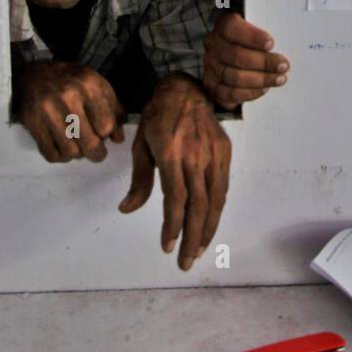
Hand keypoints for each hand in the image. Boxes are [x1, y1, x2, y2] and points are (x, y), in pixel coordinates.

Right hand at [14, 61, 124, 163]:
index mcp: (89, 85)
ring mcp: (48, 110)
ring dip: (77, 154)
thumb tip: (118, 138)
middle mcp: (68, 96)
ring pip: (71, 152)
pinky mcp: (32, 122)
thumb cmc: (70, 81)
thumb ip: (112, 108)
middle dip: (97, 153)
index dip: (108, 135)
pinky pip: (51, 154)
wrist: (34, 74)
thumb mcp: (96, 84)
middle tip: (97, 152)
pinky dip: (60, 156)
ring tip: (78, 146)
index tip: (105, 135)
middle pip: (89, 143)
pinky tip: (62, 147)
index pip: (106, 125)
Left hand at [119, 75, 230, 270]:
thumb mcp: (140, 144)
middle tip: (184, 262)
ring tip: (198, 251)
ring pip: (215, 200)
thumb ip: (139, 180)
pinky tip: (210, 225)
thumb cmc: (157, 117)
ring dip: (208, 229)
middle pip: (198, 205)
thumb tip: (126, 210)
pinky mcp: (224, 151)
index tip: (166, 246)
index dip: (172, 226)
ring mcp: (213, 152)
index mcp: (170, 152)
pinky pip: (223, 187)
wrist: (184, 89)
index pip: (175, 198)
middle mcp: (195, 154)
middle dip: (192, 237)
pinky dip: (218, 210)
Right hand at [202, 11, 288, 108]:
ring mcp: (211, 66)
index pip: (232, 28)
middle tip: (283, 65)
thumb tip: (287, 41)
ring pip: (235, 76)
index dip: (252, 37)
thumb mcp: (257, 28)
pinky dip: (250, 93)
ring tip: (278, 79)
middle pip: (236, 55)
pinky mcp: (212, 85)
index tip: (271, 44)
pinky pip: (231, 93)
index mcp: (223, 26)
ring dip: (260, 80)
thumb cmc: (251, 41)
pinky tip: (264, 88)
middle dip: (264, 62)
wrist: (234, 57)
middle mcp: (213, 44)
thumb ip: (266, 31)